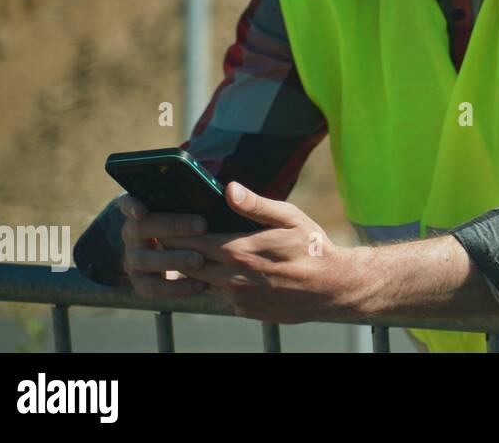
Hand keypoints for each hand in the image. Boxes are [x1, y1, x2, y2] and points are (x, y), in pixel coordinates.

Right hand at [118, 194, 209, 298]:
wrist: (186, 253)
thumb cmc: (195, 221)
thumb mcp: (197, 206)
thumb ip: (204, 195)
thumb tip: (232, 189)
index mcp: (141, 208)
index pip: (127, 202)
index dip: (132, 205)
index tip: (142, 209)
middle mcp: (132, 232)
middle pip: (141, 227)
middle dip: (172, 226)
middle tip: (202, 225)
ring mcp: (134, 258)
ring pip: (145, 259)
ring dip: (173, 259)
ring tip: (200, 260)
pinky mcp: (141, 281)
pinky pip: (152, 288)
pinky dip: (176, 288)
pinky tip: (200, 285)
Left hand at [157, 182, 371, 323]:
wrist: (333, 288)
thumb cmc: (312, 248)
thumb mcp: (290, 218)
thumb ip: (256, 205)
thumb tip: (230, 189)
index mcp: (240, 251)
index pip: (191, 242)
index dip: (174, 232)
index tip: (164, 223)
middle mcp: (233, 278)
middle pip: (188, 265)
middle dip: (176, 251)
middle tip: (168, 237)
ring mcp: (238, 298)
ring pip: (201, 283)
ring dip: (196, 268)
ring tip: (195, 251)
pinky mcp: (245, 310)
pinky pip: (221, 295)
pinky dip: (217, 283)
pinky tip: (226, 270)